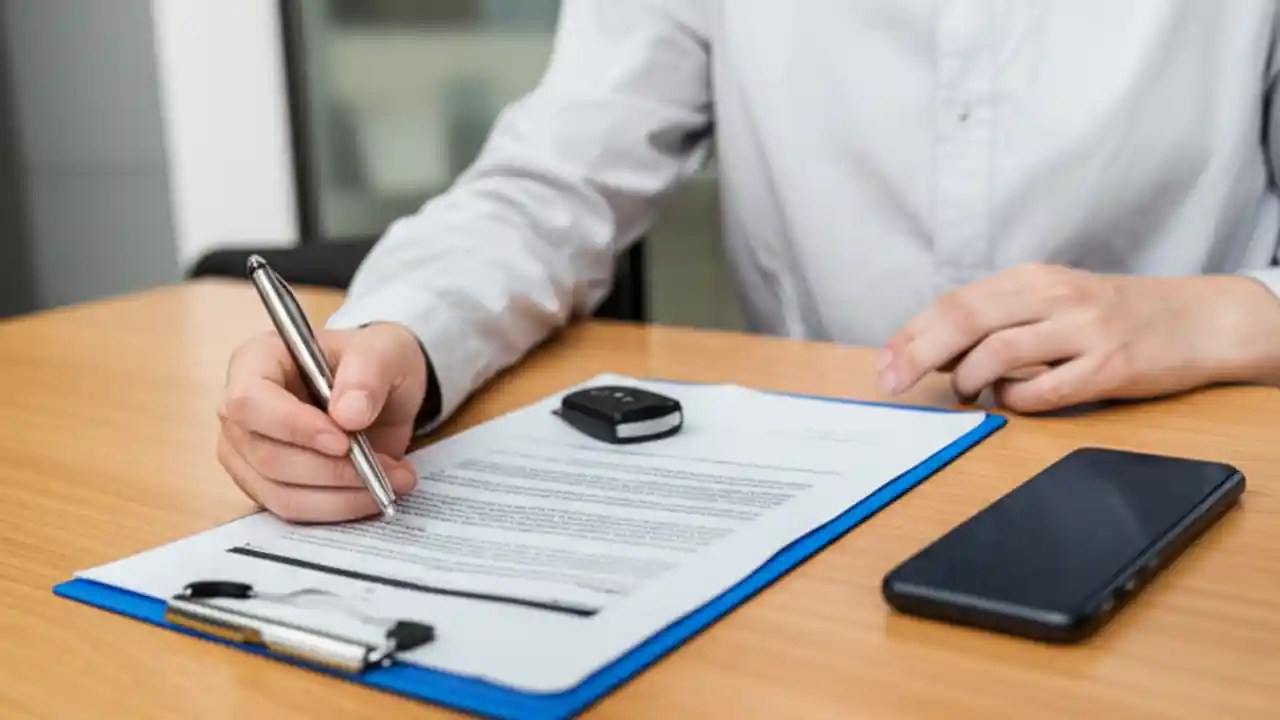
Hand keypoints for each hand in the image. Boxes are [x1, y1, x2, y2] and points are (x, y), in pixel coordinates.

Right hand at [217, 323, 427, 521]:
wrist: (382, 390)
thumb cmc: (372, 362)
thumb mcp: (384, 352)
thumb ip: (367, 375)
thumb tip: (349, 415)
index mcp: (256, 361)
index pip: (250, 401)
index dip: (293, 426)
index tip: (343, 441)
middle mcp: (241, 411)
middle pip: (267, 456)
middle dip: (332, 470)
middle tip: (386, 467)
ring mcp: (247, 453)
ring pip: (281, 492)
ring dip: (342, 495)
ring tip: (393, 479)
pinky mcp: (266, 485)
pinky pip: (294, 509)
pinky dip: (339, 506)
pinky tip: (374, 491)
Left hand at [878, 264, 1279, 412]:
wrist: (1198, 319)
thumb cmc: (1112, 315)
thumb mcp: (1053, 301)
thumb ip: (999, 320)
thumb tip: (933, 352)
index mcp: (1032, 279)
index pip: (955, 303)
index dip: (912, 334)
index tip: (883, 363)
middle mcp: (1054, 296)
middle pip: (966, 321)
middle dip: (918, 355)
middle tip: (893, 383)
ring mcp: (1083, 331)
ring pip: (998, 354)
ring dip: (968, 381)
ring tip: (966, 394)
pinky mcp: (1109, 367)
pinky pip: (1044, 391)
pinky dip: (1016, 402)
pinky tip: (1011, 403)